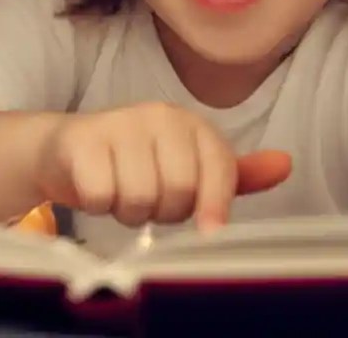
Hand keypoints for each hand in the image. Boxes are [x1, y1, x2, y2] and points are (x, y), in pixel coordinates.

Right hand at [34, 102, 290, 230]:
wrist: (62, 150)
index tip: (207, 232)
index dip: (214, 208)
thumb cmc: (132, 164)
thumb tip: (285, 165)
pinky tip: (94, 189)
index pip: (218, 171)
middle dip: (162, 212)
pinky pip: (100, 194)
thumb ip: (231, 175)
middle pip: (178, 190)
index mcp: (190, 124)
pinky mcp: (82, 139)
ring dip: (127, 212)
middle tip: (147, 202)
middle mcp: (158, 115)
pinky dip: (97, 204)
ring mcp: (118, 123)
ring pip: (139, 196)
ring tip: (119, 194)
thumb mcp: (185, 167)